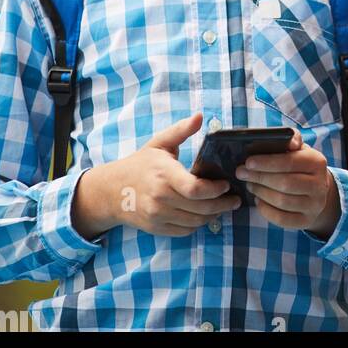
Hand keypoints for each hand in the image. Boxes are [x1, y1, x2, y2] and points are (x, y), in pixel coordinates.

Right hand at [97, 112, 241, 237]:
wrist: (112, 191)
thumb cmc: (140, 164)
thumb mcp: (159, 143)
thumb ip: (181, 130)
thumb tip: (200, 116)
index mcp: (164, 175)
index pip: (195, 189)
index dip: (215, 190)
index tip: (227, 184)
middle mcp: (160, 199)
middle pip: (200, 209)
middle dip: (222, 205)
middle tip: (235, 199)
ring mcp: (157, 216)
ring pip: (195, 222)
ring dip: (213, 216)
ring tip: (224, 206)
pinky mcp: (156, 228)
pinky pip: (185, 231)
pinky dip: (198, 225)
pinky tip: (205, 215)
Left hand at [235, 132, 337, 235]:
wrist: (318, 190)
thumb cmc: (301, 165)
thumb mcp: (300, 149)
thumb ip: (292, 139)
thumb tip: (289, 139)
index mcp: (317, 162)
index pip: (290, 162)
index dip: (267, 163)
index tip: (248, 162)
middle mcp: (319, 185)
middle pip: (285, 183)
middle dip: (259, 178)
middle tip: (241, 173)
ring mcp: (314, 205)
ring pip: (282, 201)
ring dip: (260, 192)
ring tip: (250, 185)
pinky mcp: (306, 221)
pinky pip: (282, 219)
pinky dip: (266, 210)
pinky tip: (258, 200)